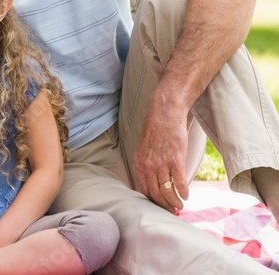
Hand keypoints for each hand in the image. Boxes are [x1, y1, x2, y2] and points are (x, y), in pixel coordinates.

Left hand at [133, 91, 189, 211]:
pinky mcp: (176, 160)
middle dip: (164, 206)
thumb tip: (151, 180)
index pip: (144, 190)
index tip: (159, 208)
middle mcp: (148, 166)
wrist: (164, 114)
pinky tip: (186, 195)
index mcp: (139, 164)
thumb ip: (146, 164)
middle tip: (171, 212)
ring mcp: (162, 164)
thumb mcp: (143, 149)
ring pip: (167, 191)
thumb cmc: (155, 131)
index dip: (152, 202)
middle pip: (155, 194)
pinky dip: (183, 192)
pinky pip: (179, 182)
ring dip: (174, 202)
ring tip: (180, 206)